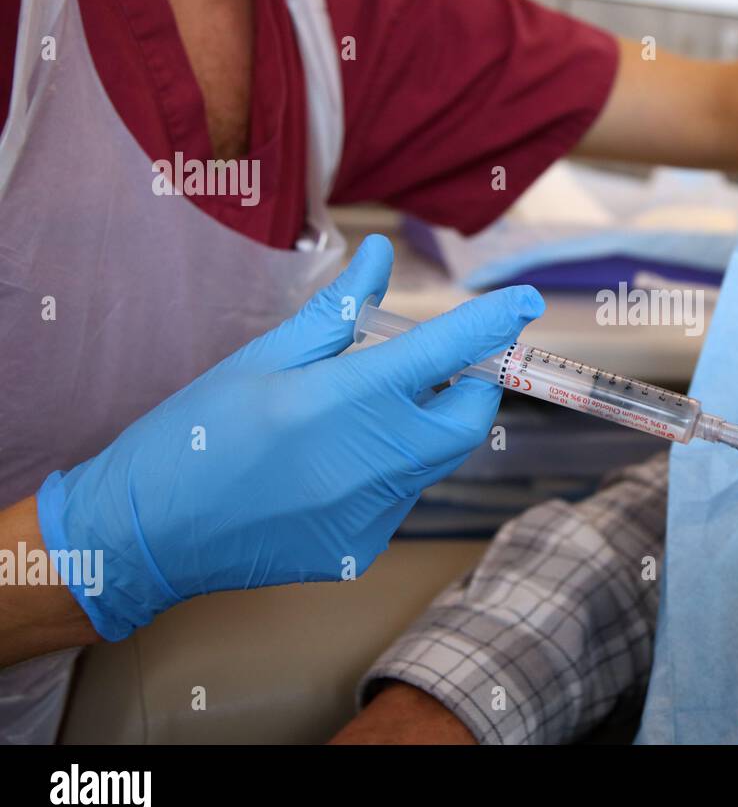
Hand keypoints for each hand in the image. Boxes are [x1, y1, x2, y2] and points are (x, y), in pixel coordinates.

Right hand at [36, 234, 543, 640]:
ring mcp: (374, 514)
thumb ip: (336, 314)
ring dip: (416, 430)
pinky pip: (400, 498)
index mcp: (346, 402)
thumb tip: (381, 257)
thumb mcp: (261, 361)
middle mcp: (375, 463)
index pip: (446, 353)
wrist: (141, 537)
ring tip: (347, 421)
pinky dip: (385, 473)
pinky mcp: (363, 549)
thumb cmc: (193, 436)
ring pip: (433, 460)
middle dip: (466, 387)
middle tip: (430, 368)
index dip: (492, 323)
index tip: (526, 301)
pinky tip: (326, 470)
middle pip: (467, 418)